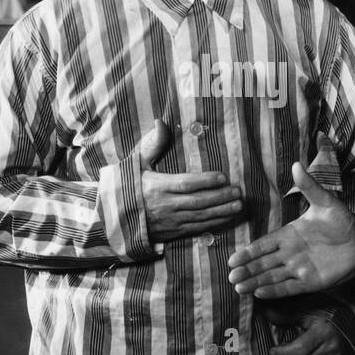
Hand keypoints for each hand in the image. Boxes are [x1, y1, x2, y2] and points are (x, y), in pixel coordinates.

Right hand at [137, 119, 244, 241]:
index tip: (223, 176)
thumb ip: (153, 144)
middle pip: (197, 202)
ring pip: (200, 217)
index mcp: (157, 186)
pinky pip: (196, 228)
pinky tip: (227, 218)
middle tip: (238, 191)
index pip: (185, 183)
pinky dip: (214, 224)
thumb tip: (160, 121)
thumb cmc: (129, 185)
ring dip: (221, 211)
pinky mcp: (173, 232)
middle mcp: (165, 205)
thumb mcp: (137, 163)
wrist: (115, 217)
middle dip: (220, 197)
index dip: (205, 181)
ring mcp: (170, 220)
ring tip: (239, 205)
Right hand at [227, 162, 354, 297]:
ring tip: (239, 287)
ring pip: (272, 276)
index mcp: (289, 234)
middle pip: (263, 263)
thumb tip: (296, 165)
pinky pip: (290, 287)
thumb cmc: (341, 220)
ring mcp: (299, 268)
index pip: (264, 245)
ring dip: (256, 282)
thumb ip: (309, 186)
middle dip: (247, 270)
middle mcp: (290, 253)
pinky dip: (276, 291)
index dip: (249, 252)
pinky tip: (260, 294)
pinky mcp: (311, 281)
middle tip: (230, 276)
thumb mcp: (325, 201)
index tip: (233, 259)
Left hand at [268, 309, 350, 354]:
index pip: (300, 349)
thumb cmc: (326, 312)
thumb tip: (265, 314)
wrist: (352, 321)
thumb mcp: (307, 309)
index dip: (283, 352)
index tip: (273, 350)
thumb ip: (286, 314)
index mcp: (323, 332)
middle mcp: (332, 348)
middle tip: (279, 353)